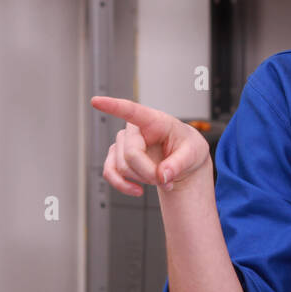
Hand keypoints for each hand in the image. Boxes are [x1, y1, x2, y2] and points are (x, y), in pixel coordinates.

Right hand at [91, 95, 210, 195]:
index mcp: (154, 120)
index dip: (113, 106)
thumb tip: (162, 175)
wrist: (183, 161)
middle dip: (148, 173)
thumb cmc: (188, 149)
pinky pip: (110, 173)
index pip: (132, 111)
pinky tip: (137, 190)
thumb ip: (179, 164)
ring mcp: (123, 143)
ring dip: (142, 180)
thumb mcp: (194, 153)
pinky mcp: (117, 158)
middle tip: (166, 180)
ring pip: (122, 167)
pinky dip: (122, 186)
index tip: (96, 101)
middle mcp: (135, 130)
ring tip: (161, 180)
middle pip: (131, 154)